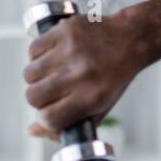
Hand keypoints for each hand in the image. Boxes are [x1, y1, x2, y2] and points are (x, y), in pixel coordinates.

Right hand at [23, 9, 146, 139]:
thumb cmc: (113, 78)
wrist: (131, 39)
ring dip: (37, 77)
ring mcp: (71, 51)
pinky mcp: (64, 31)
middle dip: (38, 98)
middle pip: (33, 96)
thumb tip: (32, 130)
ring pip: (29, 74)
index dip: (45, 120)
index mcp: (93, 98)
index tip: (51, 113)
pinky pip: (33, 49)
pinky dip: (38, 55)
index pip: (49, 118)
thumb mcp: (100, 108)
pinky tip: (52, 56)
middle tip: (50, 92)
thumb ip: (70, 125)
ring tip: (52, 72)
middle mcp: (81, 74)